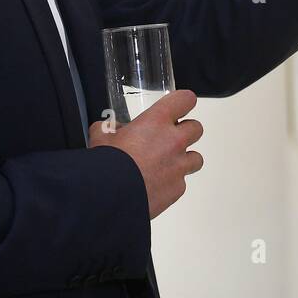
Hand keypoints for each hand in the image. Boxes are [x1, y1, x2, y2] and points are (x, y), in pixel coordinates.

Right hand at [88, 89, 203, 220]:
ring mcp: (179, 166)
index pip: (185, 99)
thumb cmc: (107, 166)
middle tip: (169, 139)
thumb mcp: (101, 137)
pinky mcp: (178, 189)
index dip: (182, 102)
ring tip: (166, 164)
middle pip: (197, 128)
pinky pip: (181, 183)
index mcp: (157, 122)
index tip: (179, 106)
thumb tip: (109, 128)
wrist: (109, 197)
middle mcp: (174, 141)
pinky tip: (156, 185)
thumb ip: (109, 128)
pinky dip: (172, 183)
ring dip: (184, 159)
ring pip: (196, 158)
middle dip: (185, 132)